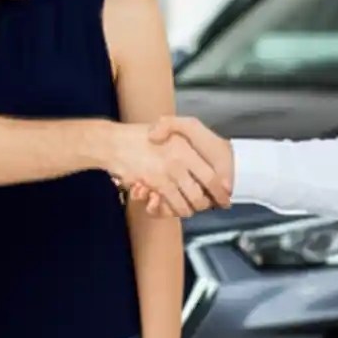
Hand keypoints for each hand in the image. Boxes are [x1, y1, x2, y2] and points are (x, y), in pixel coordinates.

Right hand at [107, 117, 231, 216]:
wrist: (114, 143)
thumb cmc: (139, 137)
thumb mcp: (168, 127)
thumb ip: (187, 140)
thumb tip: (201, 162)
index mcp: (186, 147)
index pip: (212, 175)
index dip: (220, 190)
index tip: (224, 196)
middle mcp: (180, 161)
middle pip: (202, 194)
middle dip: (205, 204)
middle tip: (206, 205)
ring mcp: (167, 174)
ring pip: (188, 203)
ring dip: (188, 209)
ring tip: (187, 208)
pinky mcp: (154, 184)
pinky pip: (170, 206)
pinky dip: (171, 211)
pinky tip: (168, 205)